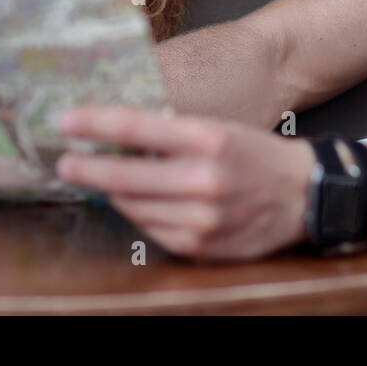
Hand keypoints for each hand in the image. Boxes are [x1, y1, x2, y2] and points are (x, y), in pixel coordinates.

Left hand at [55, 107, 316, 260]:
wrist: (301, 195)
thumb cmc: (254, 154)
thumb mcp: (217, 128)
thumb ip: (171, 132)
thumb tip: (116, 132)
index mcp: (209, 138)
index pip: (138, 127)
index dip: (95, 123)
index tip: (65, 120)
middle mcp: (205, 179)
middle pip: (125, 175)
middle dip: (88, 166)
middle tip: (65, 160)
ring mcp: (201, 218)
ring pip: (133, 206)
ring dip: (114, 191)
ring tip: (102, 178)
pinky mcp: (199, 246)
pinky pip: (150, 230)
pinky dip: (139, 214)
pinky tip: (138, 201)